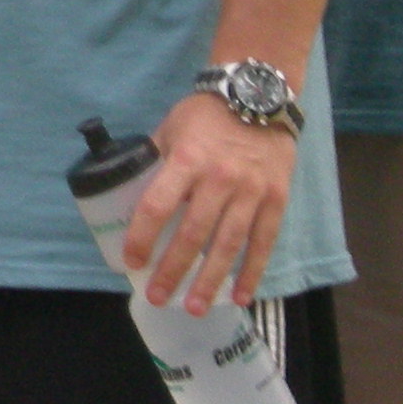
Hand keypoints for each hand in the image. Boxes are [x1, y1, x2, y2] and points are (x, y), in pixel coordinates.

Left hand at [127, 93, 298, 312]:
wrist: (258, 96)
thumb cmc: (207, 114)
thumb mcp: (170, 128)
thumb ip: (154, 159)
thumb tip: (127, 190)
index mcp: (186, 160)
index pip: (156, 205)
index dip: (141, 237)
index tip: (131, 261)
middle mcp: (219, 179)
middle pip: (192, 233)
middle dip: (173, 270)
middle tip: (157, 297)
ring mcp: (251, 191)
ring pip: (228, 244)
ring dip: (210, 280)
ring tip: (195, 308)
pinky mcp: (276, 200)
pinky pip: (263, 242)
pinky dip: (252, 272)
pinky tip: (241, 296)